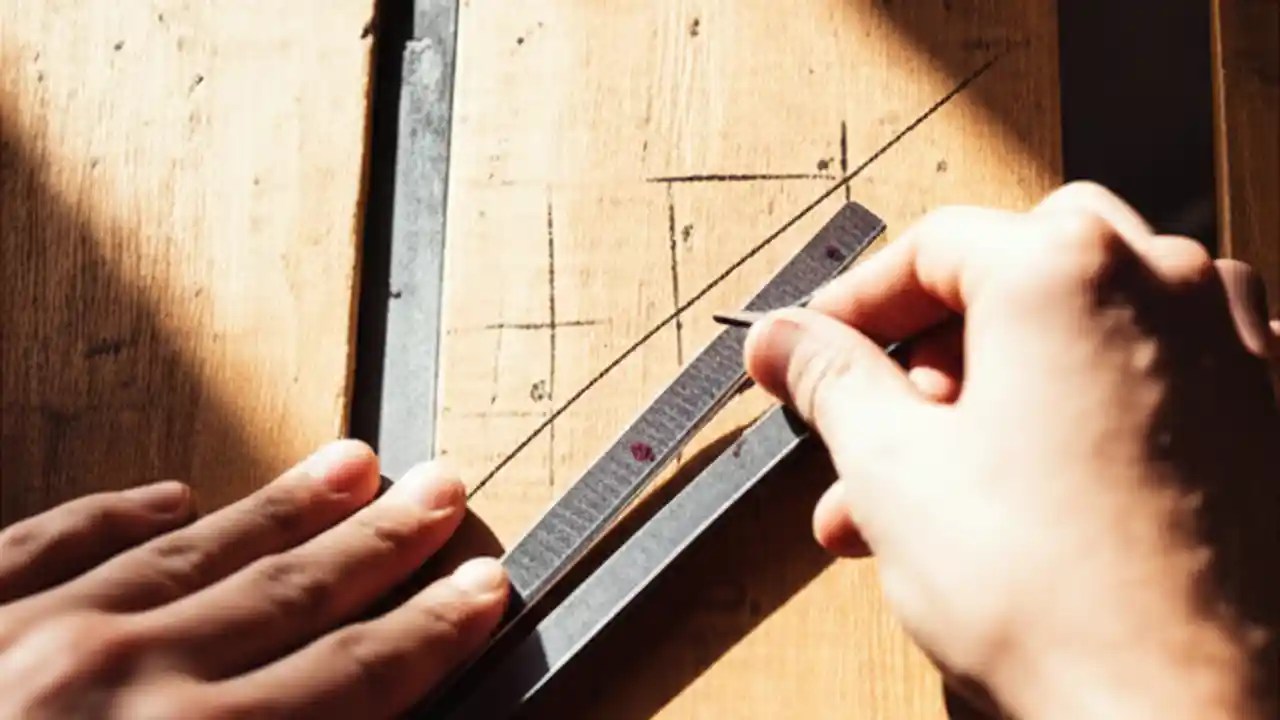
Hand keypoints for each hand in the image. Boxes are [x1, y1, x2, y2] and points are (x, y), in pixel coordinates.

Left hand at [0, 441, 506, 717]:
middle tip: (435, 490)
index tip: (479, 589)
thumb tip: (361, 715)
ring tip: (347, 465)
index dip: (429, 631)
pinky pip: (46, 545)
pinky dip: (115, 518)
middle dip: (379, 542)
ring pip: (188, 552)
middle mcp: (119, 679)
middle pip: (288, 594)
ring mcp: (28, 634)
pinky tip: (168, 498)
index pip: (349, 676)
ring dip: (281, 509)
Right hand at [744, 183, 1278, 719]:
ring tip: (925, 491)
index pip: (933, 247)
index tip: (814, 350)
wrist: (1191, 718)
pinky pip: (1139, 382)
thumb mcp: (894, 471)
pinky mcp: (1259, 415)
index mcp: (1069, 268)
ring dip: (987, 397)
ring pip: (1071, 338)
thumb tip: (786, 341)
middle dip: (926, 355)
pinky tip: (1026, 487)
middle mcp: (1164, 283)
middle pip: (1008, 282)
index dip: (855, 305)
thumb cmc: (1061, 601)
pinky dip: (1070, 414)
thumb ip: (831, 380)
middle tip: (878, 420)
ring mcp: (1228, 348)